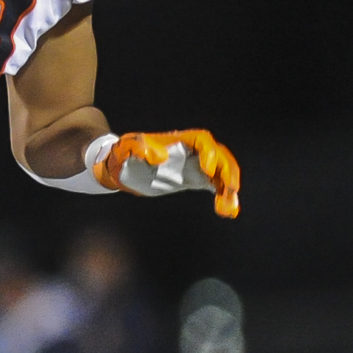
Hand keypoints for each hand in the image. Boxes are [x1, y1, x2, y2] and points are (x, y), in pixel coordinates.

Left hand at [92, 130, 240, 217]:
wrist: (122, 169)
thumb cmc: (123, 155)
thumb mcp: (125, 148)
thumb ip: (139, 147)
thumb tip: (159, 156)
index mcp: (177, 140)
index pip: (201, 140)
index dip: (209, 152)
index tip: (209, 170)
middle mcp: (191, 151)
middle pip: (219, 155)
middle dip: (227, 172)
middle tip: (230, 190)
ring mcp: (194, 165)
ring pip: (220, 172)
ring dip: (228, 189)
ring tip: (229, 209)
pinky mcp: (194, 179)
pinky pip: (215, 185)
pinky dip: (224, 197)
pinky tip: (229, 212)